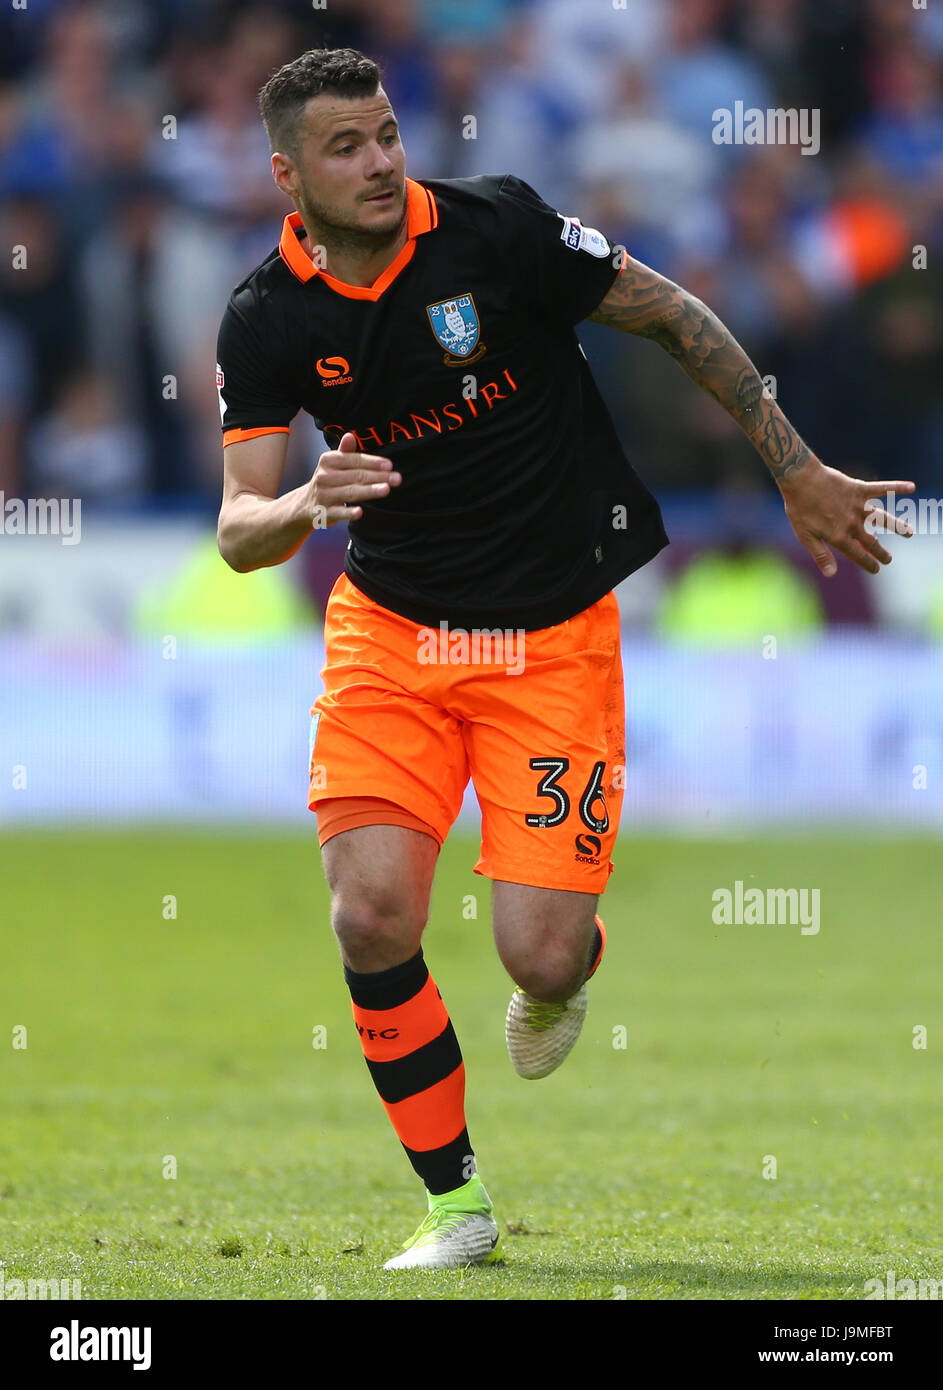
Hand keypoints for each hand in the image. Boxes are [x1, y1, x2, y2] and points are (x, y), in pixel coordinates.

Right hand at [307, 431, 400, 525]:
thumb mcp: (334, 464)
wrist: (306, 503)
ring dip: (369, 491)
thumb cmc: (328, 480)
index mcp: (328, 461)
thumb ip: (345, 452)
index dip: (372, 462)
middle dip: (378, 477)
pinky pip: (338, 513)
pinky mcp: (324, 513)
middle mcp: (324, 476)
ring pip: (350, 492)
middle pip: (356, 476)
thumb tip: (350, 435)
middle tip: (397, 478)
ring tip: (386, 489)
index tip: (390, 465)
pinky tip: (360, 512)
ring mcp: (323, 495)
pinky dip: (348, 512)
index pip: (354, 460)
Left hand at [779, 458, 914, 576]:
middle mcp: (852, 523)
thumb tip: (831, 574)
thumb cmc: (799, 509)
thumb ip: (821, 554)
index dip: (868, 564)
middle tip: (888, 559)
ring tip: (909, 532)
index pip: (858, 555)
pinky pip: (881, 488)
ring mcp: (858, 506)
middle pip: (872, 541)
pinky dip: (896, 487)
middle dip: (881, 552)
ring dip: (897, 526)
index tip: (876, 570)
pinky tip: (911, 487)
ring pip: (883, 518)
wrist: (800, 479)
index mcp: (839, 536)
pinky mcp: (859, 489)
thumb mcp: (805, 536)